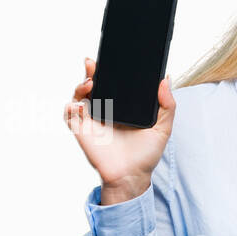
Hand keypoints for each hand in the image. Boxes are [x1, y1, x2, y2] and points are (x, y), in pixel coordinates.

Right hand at [63, 56, 175, 202]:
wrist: (132, 176)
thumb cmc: (146, 154)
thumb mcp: (162, 128)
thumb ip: (167, 105)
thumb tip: (166, 79)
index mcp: (122, 106)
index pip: (113, 83)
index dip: (108, 69)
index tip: (110, 59)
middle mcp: (105, 110)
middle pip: (92, 84)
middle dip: (90, 71)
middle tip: (93, 64)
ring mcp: (92, 120)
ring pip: (78, 96)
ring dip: (80, 86)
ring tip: (90, 85)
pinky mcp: (82, 131)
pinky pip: (69, 115)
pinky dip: (71, 108)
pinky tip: (81, 107)